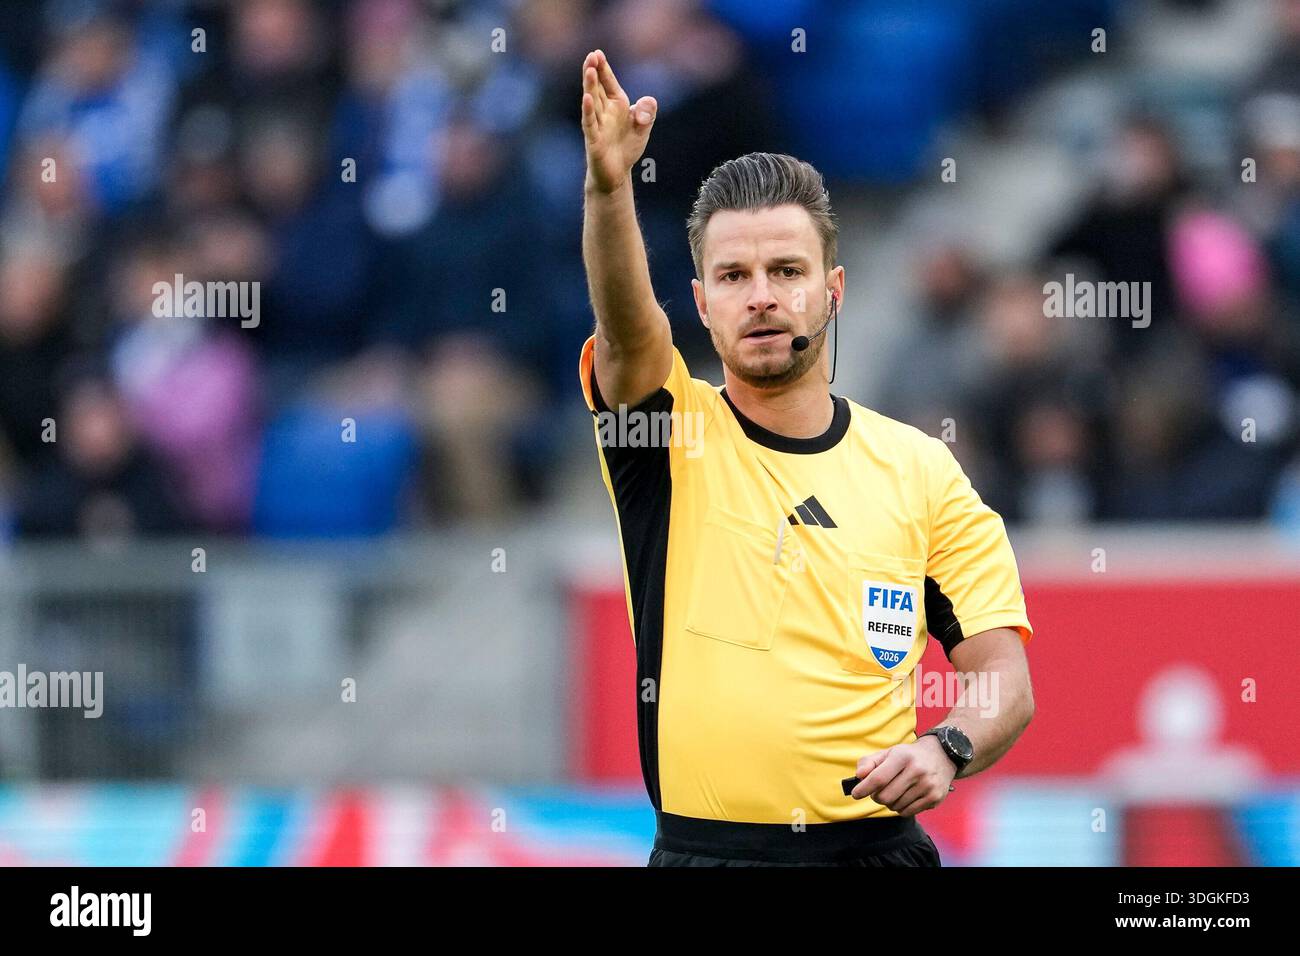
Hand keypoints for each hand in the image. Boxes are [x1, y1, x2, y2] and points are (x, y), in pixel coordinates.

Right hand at [580, 49, 657, 193]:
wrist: (617, 173)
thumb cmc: (627, 147)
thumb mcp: (643, 127)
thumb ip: (648, 112)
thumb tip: (649, 100)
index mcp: (616, 105)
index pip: (609, 83)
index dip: (603, 69)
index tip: (597, 53)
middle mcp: (604, 112)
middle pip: (597, 88)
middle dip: (594, 71)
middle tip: (591, 55)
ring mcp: (597, 125)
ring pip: (592, 102)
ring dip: (590, 86)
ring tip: (589, 69)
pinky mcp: (594, 140)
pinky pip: (590, 123)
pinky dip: (588, 111)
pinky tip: (587, 98)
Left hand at [847, 737, 956, 816]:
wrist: (941, 756)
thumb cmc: (908, 756)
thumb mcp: (889, 752)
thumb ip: (869, 762)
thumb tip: (859, 776)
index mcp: (902, 756)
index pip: (878, 778)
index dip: (864, 788)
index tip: (855, 793)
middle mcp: (917, 770)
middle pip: (885, 796)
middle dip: (876, 797)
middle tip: (877, 792)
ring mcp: (927, 785)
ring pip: (895, 806)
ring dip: (889, 803)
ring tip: (894, 792)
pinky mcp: (934, 798)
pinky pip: (907, 812)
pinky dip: (900, 808)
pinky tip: (904, 797)